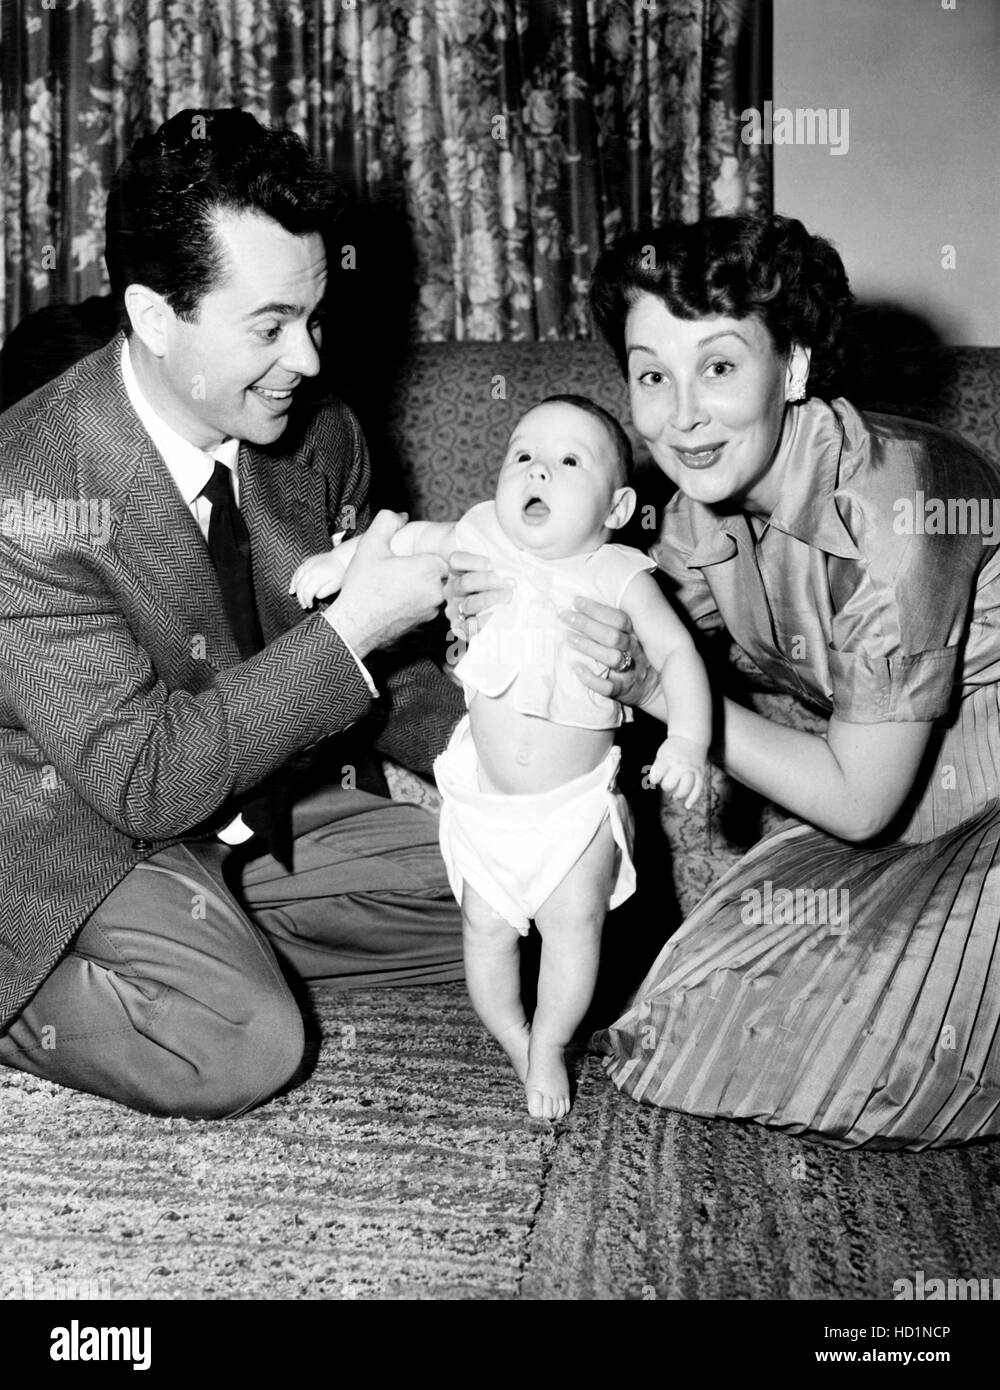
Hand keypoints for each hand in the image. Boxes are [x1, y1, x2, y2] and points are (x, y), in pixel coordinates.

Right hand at [289, 553, 344, 608]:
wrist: (341, 558)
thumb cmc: (339, 574)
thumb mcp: (335, 586)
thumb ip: (324, 592)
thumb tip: (315, 596)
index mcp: (317, 577)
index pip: (307, 592)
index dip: (307, 601)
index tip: (310, 606)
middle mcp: (310, 570)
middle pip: (300, 587)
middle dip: (301, 598)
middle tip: (304, 605)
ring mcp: (307, 565)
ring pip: (297, 579)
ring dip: (296, 591)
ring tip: (298, 599)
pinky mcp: (307, 562)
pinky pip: (297, 572)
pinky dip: (293, 581)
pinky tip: (292, 589)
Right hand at [325, 510, 447, 657]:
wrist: (354, 627)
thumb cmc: (362, 587)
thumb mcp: (370, 546)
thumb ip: (387, 523)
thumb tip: (400, 516)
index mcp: (429, 569)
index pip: (445, 554)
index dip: (430, 551)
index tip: (415, 553)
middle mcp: (437, 591)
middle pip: (442, 572)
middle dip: (427, 567)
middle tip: (404, 566)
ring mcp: (431, 610)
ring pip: (436, 590)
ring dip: (422, 585)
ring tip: (398, 582)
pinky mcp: (423, 624)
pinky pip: (427, 606)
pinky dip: (416, 601)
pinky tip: (396, 598)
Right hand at [444, 550, 513, 640]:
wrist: (492, 612)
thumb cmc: (496, 583)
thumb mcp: (495, 567)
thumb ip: (499, 561)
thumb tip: (514, 556)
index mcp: (458, 570)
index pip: (456, 560)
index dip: (473, 561)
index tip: (491, 565)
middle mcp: (453, 588)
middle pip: (465, 582)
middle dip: (490, 582)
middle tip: (510, 583)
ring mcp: (455, 608)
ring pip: (469, 603)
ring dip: (490, 600)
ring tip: (508, 597)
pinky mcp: (460, 626)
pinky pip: (466, 626)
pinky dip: (480, 622)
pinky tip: (493, 615)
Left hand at [563, 596, 657, 707]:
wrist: (653, 688)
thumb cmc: (634, 656)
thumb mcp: (632, 636)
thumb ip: (614, 624)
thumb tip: (586, 604)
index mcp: (635, 635)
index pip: (619, 619)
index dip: (597, 609)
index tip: (576, 602)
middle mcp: (634, 652)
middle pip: (612, 636)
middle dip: (587, 624)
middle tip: (565, 617)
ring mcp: (629, 672)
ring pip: (612, 658)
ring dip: (588, 647)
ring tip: (568, 638)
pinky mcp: (622, 690)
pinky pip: (608, 687)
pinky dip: (590, 678)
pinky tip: (576, 668)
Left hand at [648, 734, 706, 809]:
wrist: (691, 738)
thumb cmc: (672, 749)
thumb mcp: (662, 754)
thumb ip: (658, 769)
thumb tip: (655, 786)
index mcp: (667, 758)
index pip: (657, 773)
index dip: (654, 779)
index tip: (655, 778)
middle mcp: (680, 764)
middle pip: (670, 783)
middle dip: (666, 786)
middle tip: (667, 782)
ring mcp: (691, 769)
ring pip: (685, 787)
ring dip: (678, 794)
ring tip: (675, 796)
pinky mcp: (700, 773)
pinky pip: (698, 788)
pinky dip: (692, 799)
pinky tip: (687, 806)